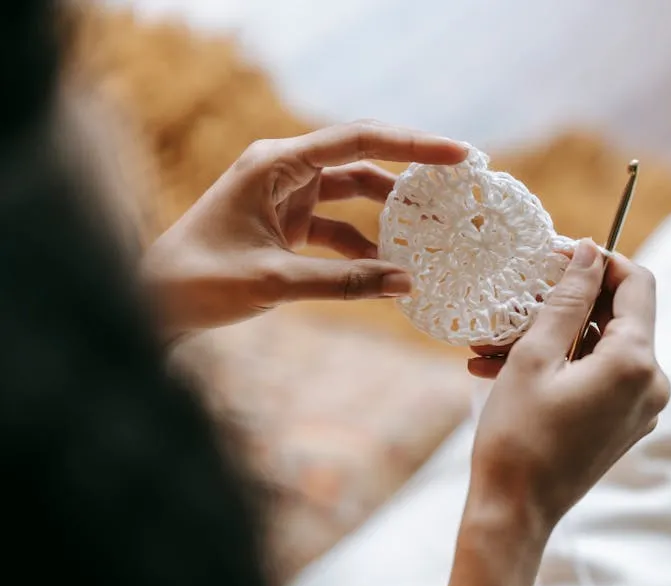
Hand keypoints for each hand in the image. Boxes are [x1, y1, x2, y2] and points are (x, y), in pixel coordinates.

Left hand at [140, 120, 467, 339]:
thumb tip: (408, 284)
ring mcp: (286, 196)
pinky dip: (364, 246)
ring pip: (353, 194)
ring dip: (390, 212)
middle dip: (409, 170)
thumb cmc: (201, 281)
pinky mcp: (286, 224)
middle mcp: (283, 170)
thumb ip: (344, 283)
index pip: (357, 141)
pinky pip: (338, 227)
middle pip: (361, 159)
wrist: (155, 301)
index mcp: (276, 164)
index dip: (412, 146)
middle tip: (457, 182)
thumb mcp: (275, 281)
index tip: (458, 155)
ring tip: (434, 228)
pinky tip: (390, 268)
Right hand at [438, 238, 668, 585]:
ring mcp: (640, 406)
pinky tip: (505, 365)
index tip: (556, 255)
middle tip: (518, 295)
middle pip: (619, 315)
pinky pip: (597, 374)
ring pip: (601, 345)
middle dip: (567, 300)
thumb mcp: (535, 356)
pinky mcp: (623, 422)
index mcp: (636, 362)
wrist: (515, 512)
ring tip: (494, 340)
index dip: (599, 261)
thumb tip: (589, 252)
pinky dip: (560, 362)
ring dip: (554, 334)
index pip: (637, 283)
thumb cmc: (517, 436)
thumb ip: (567, 299)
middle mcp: (651, 383)